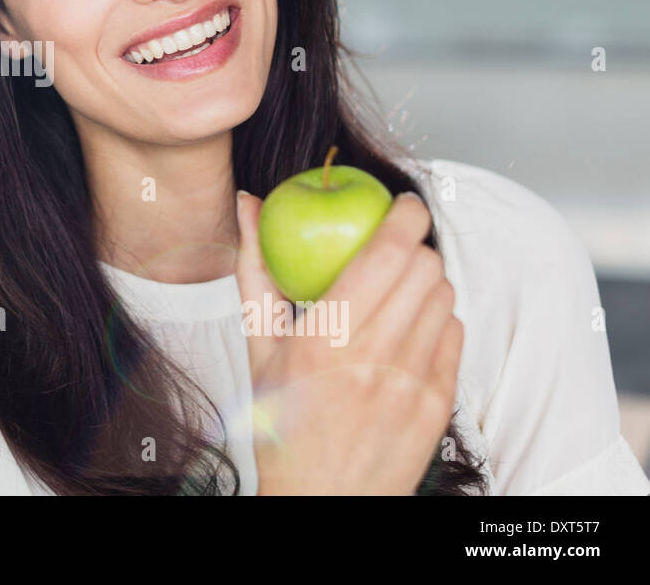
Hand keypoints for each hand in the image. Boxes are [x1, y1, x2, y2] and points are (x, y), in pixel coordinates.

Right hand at [234, 189, 462, 494]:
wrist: (321, 501)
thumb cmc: (280, 423)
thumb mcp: (257, 348)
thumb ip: (254, 269)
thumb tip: (249, 204)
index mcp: (324, 341)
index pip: (386, 255)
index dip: (405, 216)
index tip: (401, 203)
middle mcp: (374, 360)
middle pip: (425, 269)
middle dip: (414, 246)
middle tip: (394, 246)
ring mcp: (413, 384)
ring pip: (444, 297)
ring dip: (426, 282)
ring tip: (397, 291)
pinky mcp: (438, 404)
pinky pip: (455, 334)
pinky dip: (437, 319)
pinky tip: (408, 330)